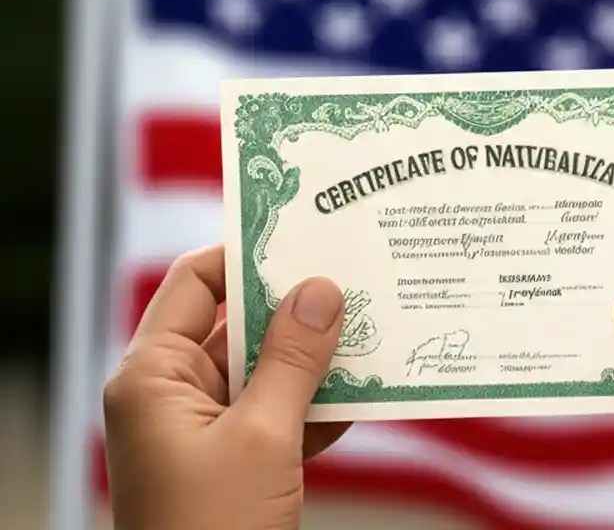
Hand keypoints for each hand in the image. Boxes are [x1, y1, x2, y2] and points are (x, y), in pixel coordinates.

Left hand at [103, 245, 350, 529]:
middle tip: (359, 275)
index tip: (308, 232)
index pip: (198, 284)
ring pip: (270, 370)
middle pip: (240, 324)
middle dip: (300, 305)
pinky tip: (371, 389)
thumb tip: (322, 290)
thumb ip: (293, 360)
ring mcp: (208, 431)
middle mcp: (174, 395)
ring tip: (378, 326)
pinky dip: (323, 403)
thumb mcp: (262, 438)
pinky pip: (284, 414)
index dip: (249, 254)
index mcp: (153, 377)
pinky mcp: (240, 463)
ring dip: (321, 357)